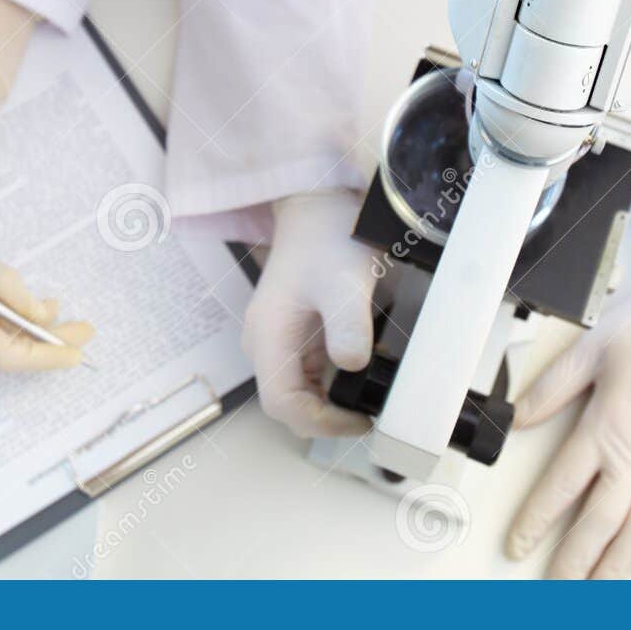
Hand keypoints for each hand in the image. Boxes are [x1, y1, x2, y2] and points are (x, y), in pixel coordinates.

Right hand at [0, 216, 92, 372]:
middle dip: (44, 343)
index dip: (46, 356)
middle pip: (3, 356)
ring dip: (21, 336)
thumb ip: (12, 290)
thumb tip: (45, 317)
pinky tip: (11, 319)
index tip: (77, 351)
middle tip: (81, 329)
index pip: (7, 355)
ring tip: (48, 312)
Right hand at [242, 191, 379, 436]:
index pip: (281, 403)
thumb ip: (347, 325)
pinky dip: (329, 386)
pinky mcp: (289, 335)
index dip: (319, 422)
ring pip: (294, 394)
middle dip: (325, 419)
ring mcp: (274, 339)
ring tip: (367, 400)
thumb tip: (350, 365)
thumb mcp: (345, 281)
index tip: (358, 419)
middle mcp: (263, 342)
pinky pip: (304, 375)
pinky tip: (357, 377)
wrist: (319, 207)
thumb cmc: (328, 238)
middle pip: (286, 404)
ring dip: (327, 405)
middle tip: (367, 414)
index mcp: (267, 335)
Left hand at [506, 273, 630, 578]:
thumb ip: (552, 388)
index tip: (518, 544)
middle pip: (598, 524)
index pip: (559, 489)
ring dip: (616, 566)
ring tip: (599, 590)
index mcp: (603, 428)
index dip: (535, 522)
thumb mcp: (591, 348)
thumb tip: (518, 415)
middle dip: (574, 560)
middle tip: (558, 584)